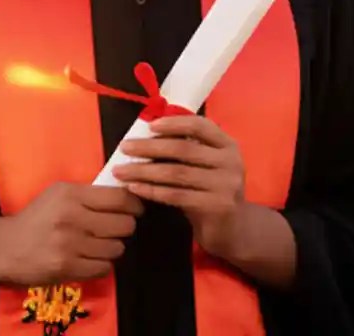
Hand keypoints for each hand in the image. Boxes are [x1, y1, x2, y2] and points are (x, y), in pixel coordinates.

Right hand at [0, 182, 142, 285]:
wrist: (5, 247)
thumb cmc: (36, 219)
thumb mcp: (57, 195)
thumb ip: (88, 195)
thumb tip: (125, 195)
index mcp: (70, 194)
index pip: (119, 198)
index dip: (134, 205)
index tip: (136, 210)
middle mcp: (72, 218)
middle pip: (124, 225)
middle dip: (124, 228)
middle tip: (113, 229)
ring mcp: (70, 245)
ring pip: (117, 248)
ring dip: (111, 248)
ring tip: (97, 245)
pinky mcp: (67, 268)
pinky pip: (104, 268)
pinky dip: (101, 265)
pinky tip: (88, 259)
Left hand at [110, 116, 245, 259]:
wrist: (233, 230)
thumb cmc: (209, 191)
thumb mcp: (204, 166)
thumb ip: (185, 150)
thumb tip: (144, 136)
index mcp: (227, 145)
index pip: (200, 125)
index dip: (174, 123)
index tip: (149, 126)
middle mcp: (230, 162)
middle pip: (183, 149)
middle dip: (149, 147)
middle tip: (124, 147)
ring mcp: (226, 185)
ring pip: (176, 173)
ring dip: (144, 170)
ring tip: (120, 170)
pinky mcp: (216, 206)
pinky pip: (176, 195)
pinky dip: (152, 190)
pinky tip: (134, 187)